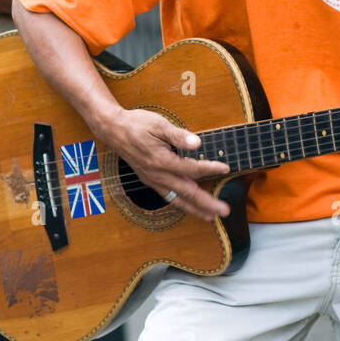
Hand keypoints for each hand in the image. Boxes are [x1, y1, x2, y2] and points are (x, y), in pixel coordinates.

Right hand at [94, 107, 230, 220]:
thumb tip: (197, 143)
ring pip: (177, 199)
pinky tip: (188, 206)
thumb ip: (178, 135)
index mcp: (162, 161)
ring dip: (195, 209)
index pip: (192, 169)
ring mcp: (152, 180)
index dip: (210, 169)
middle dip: (207, 203)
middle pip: (187, 192)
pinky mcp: (149, 180)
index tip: (225, 168)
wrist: (113, 130)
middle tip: (224, 210)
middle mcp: (158, 175)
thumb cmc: (136, 124)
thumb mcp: (158, 124)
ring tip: (210, 216)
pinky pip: (167, 196)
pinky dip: (180, 204)